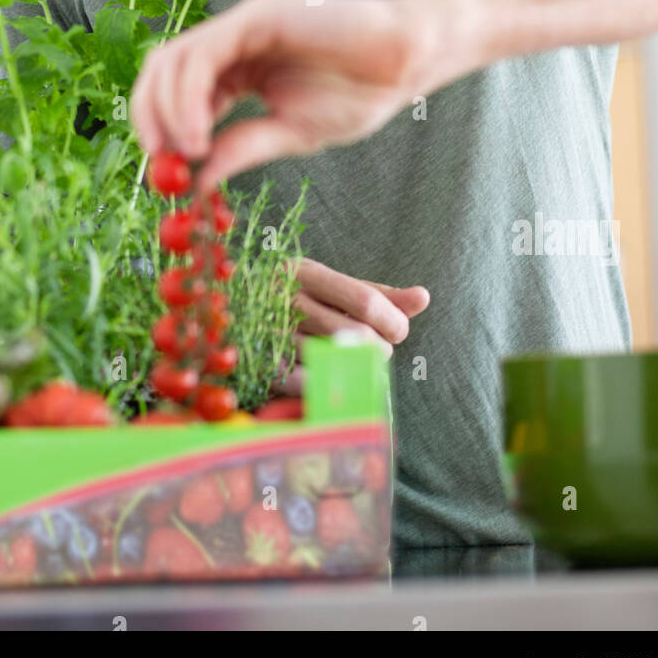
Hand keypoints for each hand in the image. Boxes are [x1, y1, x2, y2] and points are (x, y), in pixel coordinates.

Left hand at [129, 0, 473, 191]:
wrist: (408, 60)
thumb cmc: (361, 91)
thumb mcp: (290, 132)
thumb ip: (243, 149)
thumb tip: (197, 182)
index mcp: (237, 69)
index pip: (175, 93)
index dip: (159, 131)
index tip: (164, 176)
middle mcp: (231, 43)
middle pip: (161, 71)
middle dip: (149, 118)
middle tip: (160, 164)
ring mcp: (241, 25)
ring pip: (173, 60)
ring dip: (166, 111)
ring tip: (187, 153)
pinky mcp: (256, 17)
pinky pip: (202, 55)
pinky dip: (188, 97)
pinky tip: (199, 133)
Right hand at [271, 257, 429, 395]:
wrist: (234, 314)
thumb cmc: (300, 300)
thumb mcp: (336, 288)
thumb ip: (380, 295)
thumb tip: (424, 296)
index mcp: (306, 273)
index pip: (364, 300)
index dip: (392, 321)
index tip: (399, 331)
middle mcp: (286, 300)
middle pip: (354, 334)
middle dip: (378, 348)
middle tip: (377, 350)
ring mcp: (271, 334)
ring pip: (334, 361)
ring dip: (357, 368)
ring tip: (357, 362)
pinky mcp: (262, 365)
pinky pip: (309, 384)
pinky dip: (329, 384)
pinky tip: (334, 377)